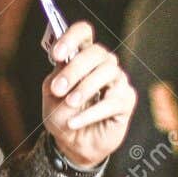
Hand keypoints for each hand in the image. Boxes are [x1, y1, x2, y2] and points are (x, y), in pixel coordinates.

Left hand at [43, 21, 135, 170]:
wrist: (73, 143)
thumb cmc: (63, 114)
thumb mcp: (51, 95)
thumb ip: (57, 78)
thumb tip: (64, 69)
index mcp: (82, 56)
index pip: (84, 33)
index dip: (72, 37)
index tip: (57, 54)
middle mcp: (103, 64)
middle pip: (97, 52)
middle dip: (75, 69)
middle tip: (59, 88)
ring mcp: (117, 81)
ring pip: (108, 72)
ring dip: (85, 88)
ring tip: (70, 104)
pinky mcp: (125, 101)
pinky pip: (112, 102)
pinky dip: (91, 113)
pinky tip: (75, 122)